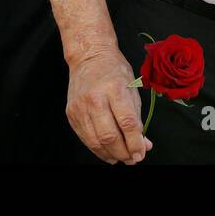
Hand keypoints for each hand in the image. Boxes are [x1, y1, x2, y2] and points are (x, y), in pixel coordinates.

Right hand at [66, 48, 150, 164]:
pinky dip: (97, 149)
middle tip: (133, 159)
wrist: (89, 56)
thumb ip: (137, 117)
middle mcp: (95, 98)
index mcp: (115, 89)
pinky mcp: (71, 114)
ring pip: (95, 141)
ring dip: (110, 155)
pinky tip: (108, 152)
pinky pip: (85, 138)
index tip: (141, 153)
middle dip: (123, 152)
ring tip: (122, 158)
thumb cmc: (114, 69)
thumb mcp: (132, 87)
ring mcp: (80, 107)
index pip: (127, 123)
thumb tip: (143, 143)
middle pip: (109, 136)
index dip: (135, 143)